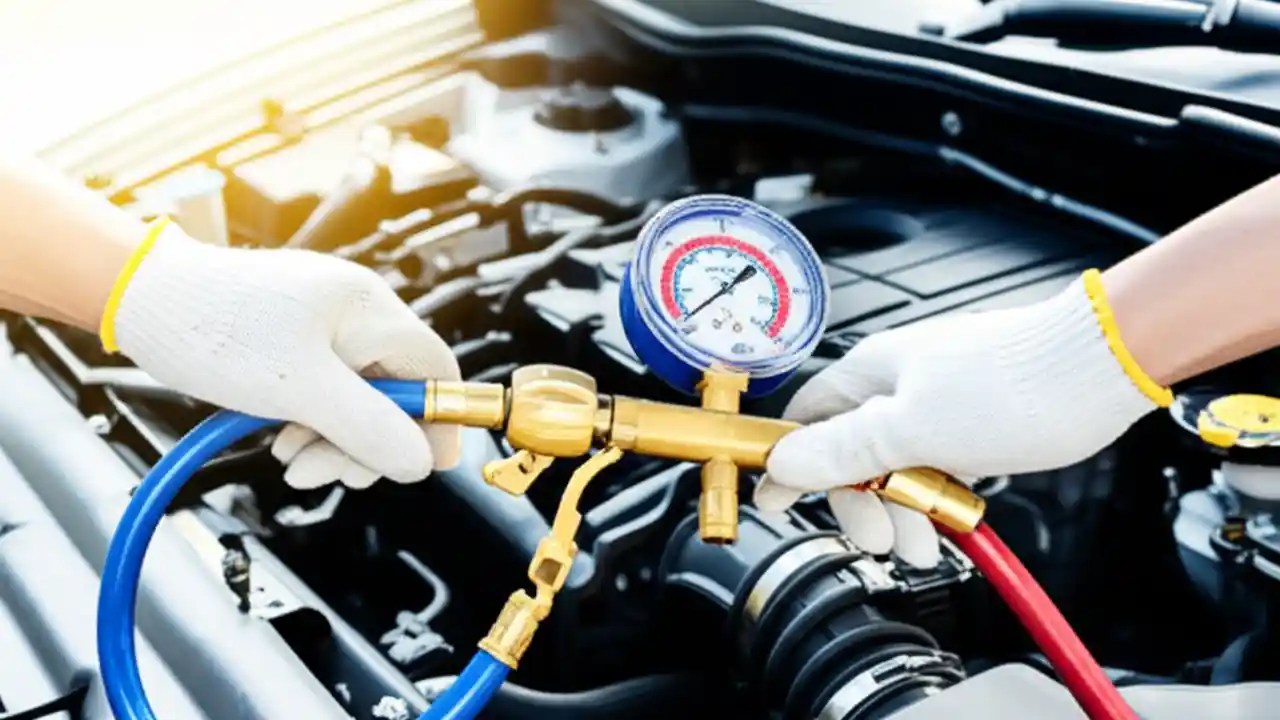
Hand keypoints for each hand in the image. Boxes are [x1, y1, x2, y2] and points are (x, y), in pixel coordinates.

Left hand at [109, 222, 459, 488]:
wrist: (141, 297)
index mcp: (369, 310)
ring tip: (292, 457)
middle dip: (367, 442)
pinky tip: (283, 437)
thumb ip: (367, 427)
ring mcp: (327, 327)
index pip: (435, 370)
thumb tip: (420, 461)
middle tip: (328, 472)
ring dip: (335, 440)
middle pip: (396, 394)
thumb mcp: (298, 389)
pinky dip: (313, 423)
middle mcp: (356, 314)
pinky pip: (328, 393)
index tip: (425, 464)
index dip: (438, 421)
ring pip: (360, 401)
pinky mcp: (299, 341)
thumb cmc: (212, 326)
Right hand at [755, 276, 1158, 567]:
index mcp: (870, 371)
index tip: (778, 502)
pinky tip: (954, 518)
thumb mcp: (912, 429)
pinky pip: (937, 463)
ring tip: (930, 544)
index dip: (790, 464)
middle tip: (884, 540)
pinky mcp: (974, 417)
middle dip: (863, 504)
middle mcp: (897, 381)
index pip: (806, 419)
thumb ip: (843, 449)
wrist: (1102, 364)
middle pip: (851, 452)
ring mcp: (937, 397)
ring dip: (905, 510)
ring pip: (897, 464)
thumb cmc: (1014, 383)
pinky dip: (938, 496)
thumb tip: (784, 461)